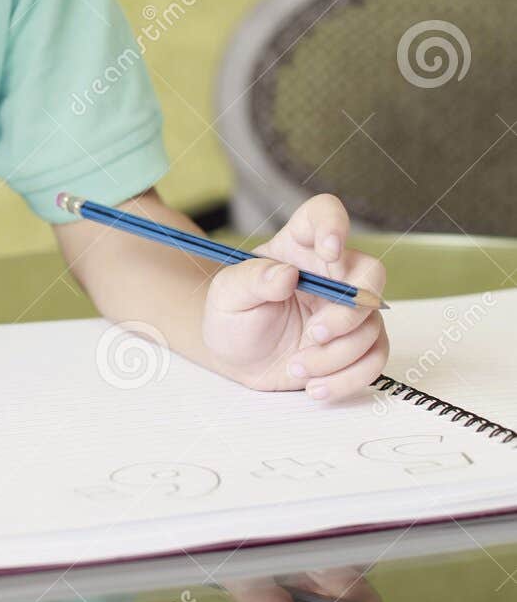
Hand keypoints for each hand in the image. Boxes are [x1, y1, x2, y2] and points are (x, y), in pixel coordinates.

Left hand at [201, 194, 388, 398]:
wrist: (238, 360)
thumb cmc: (232, 317)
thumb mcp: (227, 295)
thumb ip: (252, 280)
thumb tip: (285, 273)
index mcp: (298, 246)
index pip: (324, 214)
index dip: (334, 225)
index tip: (329, 250)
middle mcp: (331, 272)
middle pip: (370, 273)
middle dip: (347, 311)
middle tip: (315, 334)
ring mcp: (347, 308)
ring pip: (371, 324)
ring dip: (337, 355)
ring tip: (297, 368)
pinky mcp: (356, 343)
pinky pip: (374, 358)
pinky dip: (349, 377)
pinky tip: (316, 386)